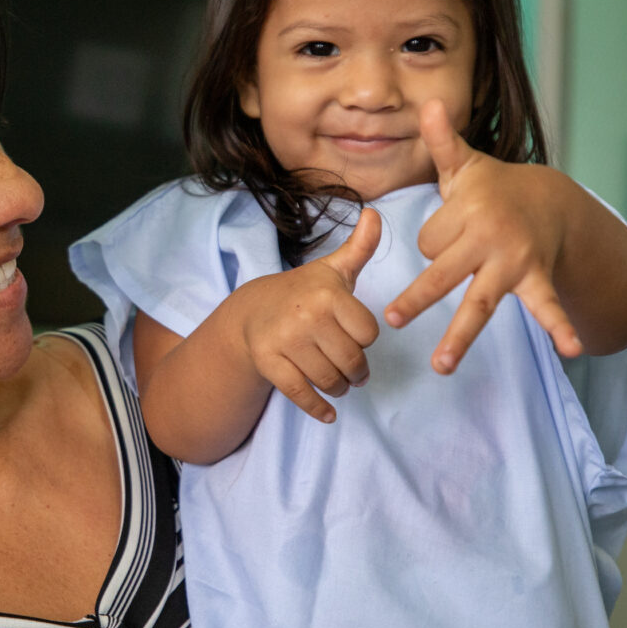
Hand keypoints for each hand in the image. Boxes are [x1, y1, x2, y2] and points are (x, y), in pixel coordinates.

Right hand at [231, 207, 382, 422]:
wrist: (251, 312)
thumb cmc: (304, 292)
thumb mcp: (332, 269)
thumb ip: (360, 247)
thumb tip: (375, 214)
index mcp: (328, 294)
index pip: (368, 333)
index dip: (364, 338)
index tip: (355, 335)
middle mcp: (306, 316)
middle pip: (353, 361)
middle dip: (357, 372)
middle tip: (355, 372)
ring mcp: (285, 341)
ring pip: (331, 381)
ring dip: (341, 390)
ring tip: (342, 385)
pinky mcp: (269, 364)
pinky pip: (302, 394)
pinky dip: (319, 409)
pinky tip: (328, 413)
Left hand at [384, 100, 584, 373]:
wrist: (552, 201)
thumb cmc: (495, 187)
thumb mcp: (465, 165)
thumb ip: (442, 140)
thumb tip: (428, 104)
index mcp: (466, 210)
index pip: (428, 242)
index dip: (434, 242)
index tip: (451, 234)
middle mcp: (488, 237)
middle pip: (444, 272)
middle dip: (419, 295)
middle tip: (392, 318)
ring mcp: (514, 261)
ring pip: (481, 302)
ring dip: (461, 335)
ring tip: (441, 366)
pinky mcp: (537, 278)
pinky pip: (546, 306)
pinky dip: (560, 326)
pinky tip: (571, 350)